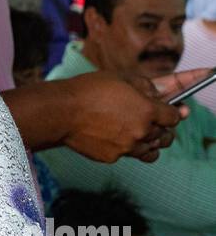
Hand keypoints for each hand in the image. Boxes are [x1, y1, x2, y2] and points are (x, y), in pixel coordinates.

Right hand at [64, 71, 187, 163]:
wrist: (62, 112)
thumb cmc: (88, 90)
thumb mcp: (121, 78)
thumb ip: (144, 86)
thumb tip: (154, 94)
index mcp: (147, 110)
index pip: (174, 117)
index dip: (173, 112)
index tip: (168, 111)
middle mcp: (141, 132)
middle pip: (165, 136)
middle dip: (162, 128)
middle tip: (156, 123)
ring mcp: (127, 148)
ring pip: (150, 150)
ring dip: (149, 142)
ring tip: (139, 134)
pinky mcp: (112, 158)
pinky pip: (128, 155)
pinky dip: (126, 148)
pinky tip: (115, 137)